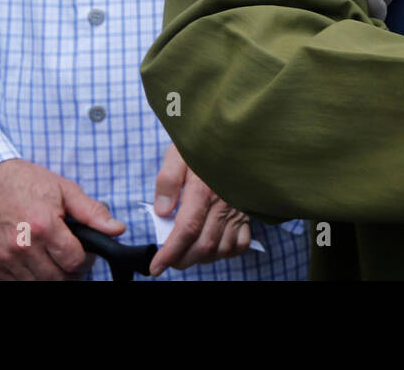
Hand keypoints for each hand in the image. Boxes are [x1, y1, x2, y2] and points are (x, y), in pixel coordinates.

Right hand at [0, 158, 124, 279]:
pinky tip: (39, 261)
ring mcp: (5, 257)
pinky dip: (32, 277)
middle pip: (57, 278)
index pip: (74, 262)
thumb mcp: (66, 190)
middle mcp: (22, 245)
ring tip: (57, 259)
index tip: (86, 251)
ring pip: (38, 284)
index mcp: (43, 225)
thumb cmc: (28, 182)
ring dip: (53, 276)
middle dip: (72, 271)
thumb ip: (93, 213)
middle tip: (73, 256)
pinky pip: (17, 283)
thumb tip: (117, 229)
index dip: (86, 259)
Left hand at [149, 143, 251, 276]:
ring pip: (222, 249)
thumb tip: (162, 211)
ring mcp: (238, 209)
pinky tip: (212, 246)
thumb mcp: (179, 153)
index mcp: (204, 188)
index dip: (170, 253)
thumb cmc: (204, 144)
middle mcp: (224, 202)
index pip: (186, 230)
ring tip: (187, 253)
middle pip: (204, 245)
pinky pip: (240, 244)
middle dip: (182, 260)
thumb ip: (168, 180)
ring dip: (202, 258)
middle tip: (168, 260)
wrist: (238, 135)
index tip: (156, 266)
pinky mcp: (247, 212)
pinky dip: (226, 253)